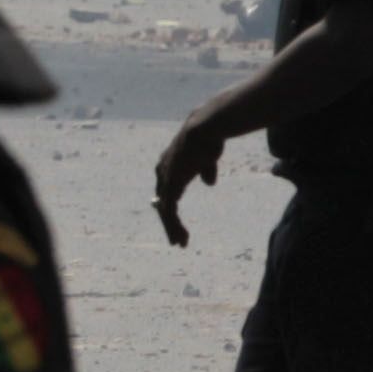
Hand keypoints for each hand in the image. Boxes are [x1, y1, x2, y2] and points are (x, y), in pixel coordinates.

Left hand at [153, 108, 224, 246]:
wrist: (205, 129)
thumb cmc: (209, 138)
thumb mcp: (207, 157)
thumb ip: (206, 170)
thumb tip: (209, 183)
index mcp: (169, 164)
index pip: (167, 190)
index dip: (171, 206)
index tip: (178, 221)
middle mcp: (163, 171)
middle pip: (163, 203)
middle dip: (169, 221)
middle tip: (176, 239)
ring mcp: (166, 179)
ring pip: (166, 210)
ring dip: (172, 228)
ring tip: (180, 242)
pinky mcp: (171, 186)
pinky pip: (170, 212)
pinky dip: (174, 226)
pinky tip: (182, 237)